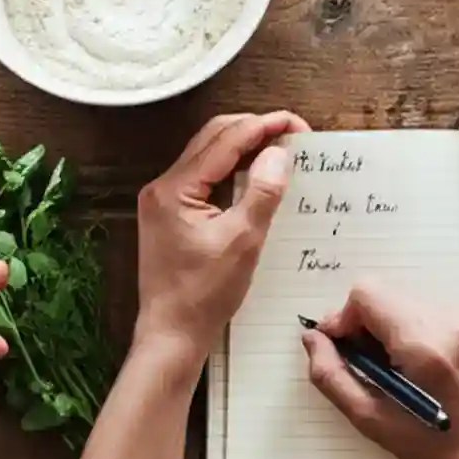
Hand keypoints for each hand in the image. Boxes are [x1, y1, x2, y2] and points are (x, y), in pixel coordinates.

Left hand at [136, 111, 309, 359]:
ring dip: (243, 148)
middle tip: (292, 134)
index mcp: (174, 189)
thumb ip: (262, 193)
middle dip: (253, 130)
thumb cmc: (203, 295)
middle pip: (212, 139)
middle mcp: (162, 187)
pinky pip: (203, 178)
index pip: (224, 140)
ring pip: (207, 156)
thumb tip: (279, 154)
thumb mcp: (243, 242)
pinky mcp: (170, 215)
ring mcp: (163, 201)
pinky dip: (231, 170)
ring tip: (278, 148)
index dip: (263, 126)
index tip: (295, 124)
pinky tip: (255, 175)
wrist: (172, 334)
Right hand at [301, 279, 458, 458]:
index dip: (343, 318)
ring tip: (392, 368)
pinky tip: (413, 363)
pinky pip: (423, 307)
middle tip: (366, 364)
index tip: (342, 349)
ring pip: (401, 298)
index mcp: (425, 343)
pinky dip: (407, 327)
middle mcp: (449, 319)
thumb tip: (312, 338)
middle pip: (383, 293)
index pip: (366, 293)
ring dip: (385, 326)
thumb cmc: (432, 448)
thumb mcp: (370, 419)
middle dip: (363, 323)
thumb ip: (331, 375)